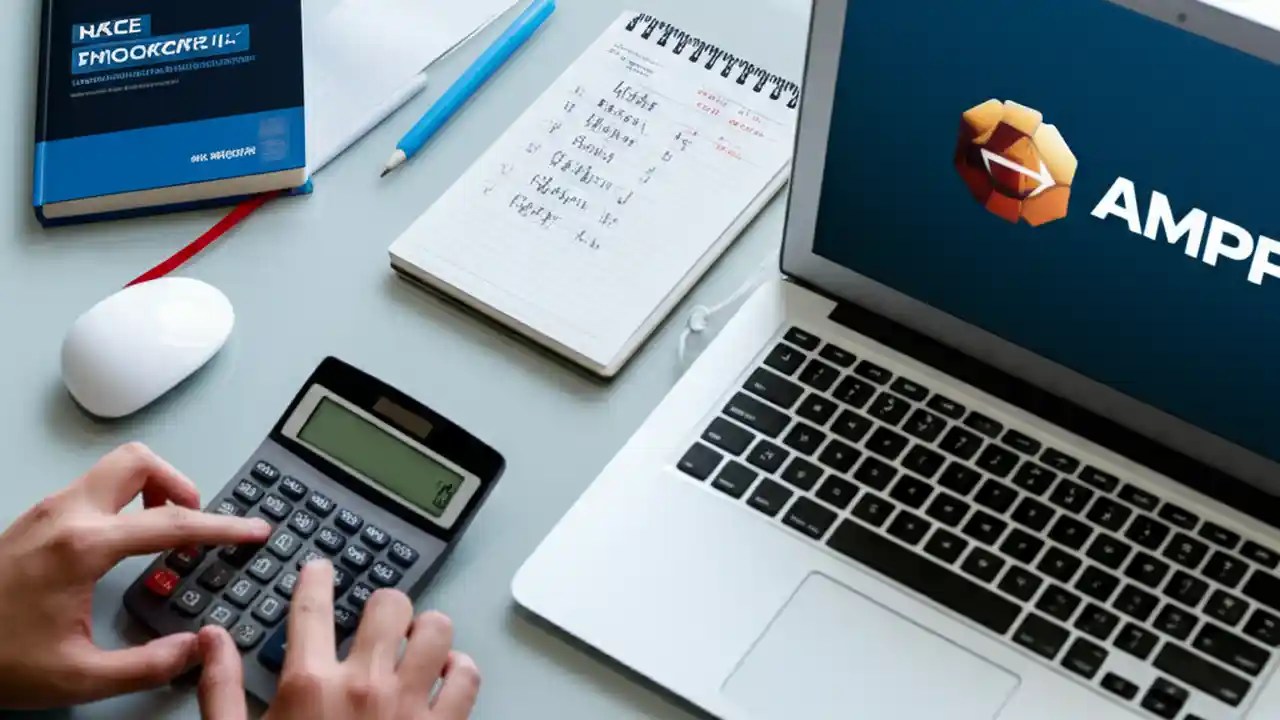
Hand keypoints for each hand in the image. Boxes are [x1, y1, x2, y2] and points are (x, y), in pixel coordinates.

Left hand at [0, 443, 272, 708]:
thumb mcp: (79, 677)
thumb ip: (147, 665)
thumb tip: (195, 650)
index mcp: (83, 547)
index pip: (172, 522)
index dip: (223, 526)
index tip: (253, 529)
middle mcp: (65, 516)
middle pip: (138, 463)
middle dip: (178, 483)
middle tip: (195, 520)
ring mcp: (46, 512)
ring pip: (113, 470)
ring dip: (150, 490)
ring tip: (164, 531)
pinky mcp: (35, 520)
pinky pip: (92, 489)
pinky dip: (122, 502)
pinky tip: (125, 542)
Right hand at [198, 560, 479, 719]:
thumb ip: (220, 690)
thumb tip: (211, 638)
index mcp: (308, 685)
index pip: (312, 606)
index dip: (317, 577)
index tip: (321, 567)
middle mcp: (364, 685)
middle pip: (388, 605)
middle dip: (384, 606)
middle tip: (379, 620)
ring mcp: (409, 706)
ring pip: (437, 630)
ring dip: (428, 632)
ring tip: (417, 644)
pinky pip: (468, 678)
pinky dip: (461, 671)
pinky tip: (446, 678)